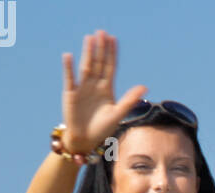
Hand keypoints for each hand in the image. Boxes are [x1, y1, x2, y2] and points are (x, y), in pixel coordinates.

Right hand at [61, 30, 146, 158]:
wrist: (85, 139)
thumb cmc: (102, 128)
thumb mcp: (118, 113)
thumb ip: (130, 100)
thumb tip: (145, 87)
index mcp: (107, 89)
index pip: (110, 67)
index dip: (112, 53)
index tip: (113, 39)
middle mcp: (95, 85)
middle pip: (99, 63)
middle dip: (101, 48)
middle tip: (101, 32)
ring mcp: (82, 87)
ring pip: (86, 66)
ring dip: (87, 53)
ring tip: (89, 38)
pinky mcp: (71, 92)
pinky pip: (70, 77)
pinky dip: (69, 67)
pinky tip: (69, 56)